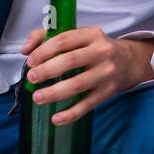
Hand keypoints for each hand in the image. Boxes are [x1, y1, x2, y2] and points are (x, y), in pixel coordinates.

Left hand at [20, 27, 153, 125]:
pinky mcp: (108, 92)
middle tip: (31, 78)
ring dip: (55, 93)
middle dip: (47, 71)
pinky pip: (87, 105)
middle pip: (70, 61)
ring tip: (38, 97)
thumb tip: (25, 49)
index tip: (30, 62)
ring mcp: (106, 73)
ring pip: (78, 84)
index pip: (64, 40)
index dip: (44, 51)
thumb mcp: (77, 35)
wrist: (128, 61)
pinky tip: (56, 118)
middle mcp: (102, 52)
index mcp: (91, 34)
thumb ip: (47, 36)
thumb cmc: (94, 48)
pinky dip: (71, 114)